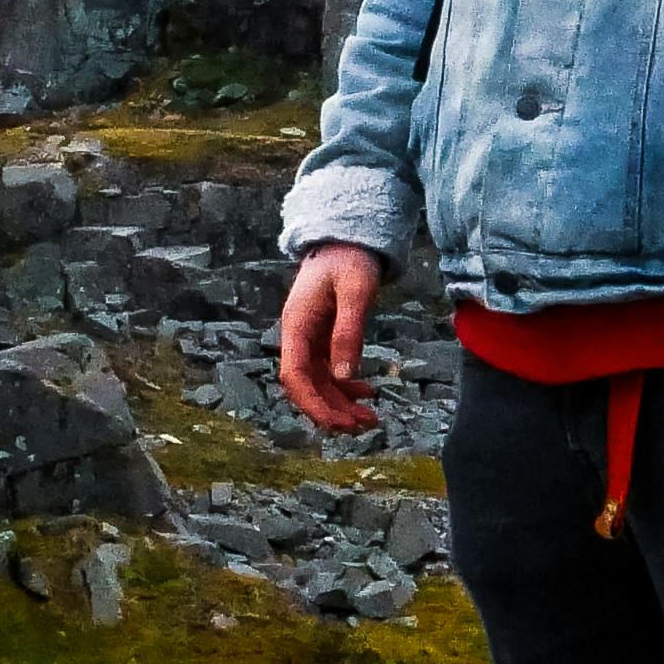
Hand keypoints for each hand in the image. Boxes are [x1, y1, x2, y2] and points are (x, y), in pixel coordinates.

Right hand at [277, 243, 387, 434]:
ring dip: (340, 402)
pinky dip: (346, 385)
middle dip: (330, 410)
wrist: (348, 237)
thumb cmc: (350, 259)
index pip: (294, 375)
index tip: (338, 422)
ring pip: (319, 381)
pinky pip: (329, 370)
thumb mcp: (355, 292)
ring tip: (369, 419)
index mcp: (297, 324)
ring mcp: (309, 337)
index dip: (313, 403)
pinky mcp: (323, 337)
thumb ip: (349, 332)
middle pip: (306, 385)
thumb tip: (344, 376)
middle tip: (363, 427)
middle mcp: (298, 335)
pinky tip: (367, 393)